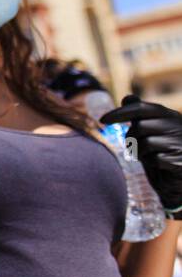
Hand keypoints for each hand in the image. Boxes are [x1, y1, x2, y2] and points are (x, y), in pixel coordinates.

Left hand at [100, 97, 181, 213]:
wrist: (177, 178)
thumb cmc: (161, 151)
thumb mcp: (150, 131)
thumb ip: (140, 115)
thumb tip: (128, 97)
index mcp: (169, 115)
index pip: (140, 108)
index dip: (119, 113)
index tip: (102, 120)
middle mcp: (177, 126)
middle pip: (140, 126)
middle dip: (131, 138)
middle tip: (135, 146)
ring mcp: (180, 143)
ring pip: (145, 143)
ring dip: (139, 152)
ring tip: (146, 155)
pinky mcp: (180, 161)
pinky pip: (154, 159)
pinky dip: (150, 163)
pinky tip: (158, 165)